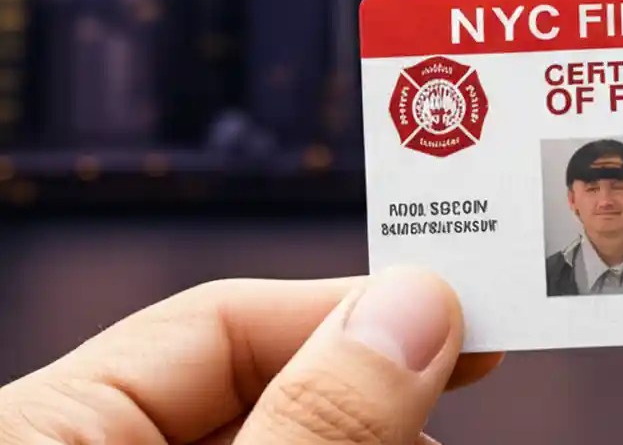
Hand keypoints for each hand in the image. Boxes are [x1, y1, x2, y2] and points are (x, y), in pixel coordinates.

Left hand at [0, 267, 502, 443]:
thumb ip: (315, 421)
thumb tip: (416, 308)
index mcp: (41, 431)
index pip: (219, 319)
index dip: (355, 307)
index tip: (466, 318)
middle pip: (254, 387)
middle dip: (369, 393)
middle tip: (450, 405)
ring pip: (269, 441)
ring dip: (363, 442)